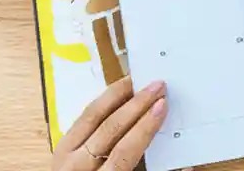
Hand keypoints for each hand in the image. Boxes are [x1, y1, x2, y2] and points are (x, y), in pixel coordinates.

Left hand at [52, 76, 168, 170]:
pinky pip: (81, 118)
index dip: (145, 126)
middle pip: (109, 128)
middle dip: (137, 104)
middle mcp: (77, 167)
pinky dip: (100, 102)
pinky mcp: (59, 147)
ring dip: (116, 95)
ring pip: (91, 116)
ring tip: (136, 81)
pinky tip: (115, 93)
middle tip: (157, 86)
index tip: (162, 106)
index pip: (124, 151)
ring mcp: (64, 155)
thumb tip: (184, 166)